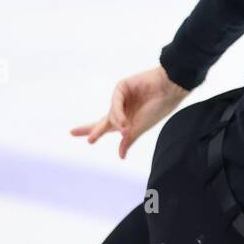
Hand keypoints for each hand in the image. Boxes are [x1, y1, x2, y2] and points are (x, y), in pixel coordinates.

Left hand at [70, 64, 188, 159]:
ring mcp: (122, 98)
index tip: (87, 141)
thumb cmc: (159, 108)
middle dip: (90, 128)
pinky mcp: (122, 87)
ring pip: (111, 114)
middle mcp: (123, 109)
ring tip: (125, 128)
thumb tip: (121, 156)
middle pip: (103, 120)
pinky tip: (124, 122)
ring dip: (117, 122)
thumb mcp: (141, 127)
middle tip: (73, 132)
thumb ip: (128, 139)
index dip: (95, 132)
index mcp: (128, 120)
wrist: (170, 89)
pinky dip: (119, 113)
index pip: (107, 127)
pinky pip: (115, 102)